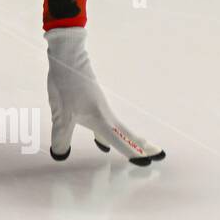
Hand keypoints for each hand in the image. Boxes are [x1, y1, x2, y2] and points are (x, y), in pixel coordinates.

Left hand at [45, 27, 164, 164]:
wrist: (68, 57)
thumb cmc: (66, 85)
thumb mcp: (61, 115)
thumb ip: (61, 137)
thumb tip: (61, 155)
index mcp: (101, 121)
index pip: (122, 142)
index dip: (134, 154)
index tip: (150, 162)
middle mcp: (105, 116)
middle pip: (127, 135)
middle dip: (140, 147)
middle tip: (158, 155)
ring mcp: (100, 108)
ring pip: (117, 130)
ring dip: (127, 141)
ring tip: (133, 152)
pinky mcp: (93, 103)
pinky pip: (106, 125)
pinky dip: (108, 136)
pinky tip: (100, 142)